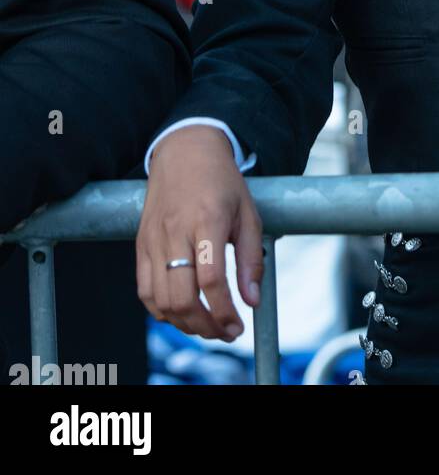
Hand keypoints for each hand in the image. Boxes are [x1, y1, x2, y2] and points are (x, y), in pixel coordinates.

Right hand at [136, 125, 262, 340]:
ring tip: (206, 325)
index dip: (224, 311)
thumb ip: (252, 259)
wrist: (185, 151)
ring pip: (160, 300)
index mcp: (208, 219)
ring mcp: (153, 239)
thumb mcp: (249, 213)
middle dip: (204, 326)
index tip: (237, 325)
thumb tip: (252, 300)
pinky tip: (182, 312)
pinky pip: (144, 290)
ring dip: (184, 324)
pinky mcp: (140, 244)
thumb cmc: (222, 182)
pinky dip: (162, 310)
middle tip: (224, 332)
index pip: (211, 279)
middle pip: (181, 297)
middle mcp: (176, 231)